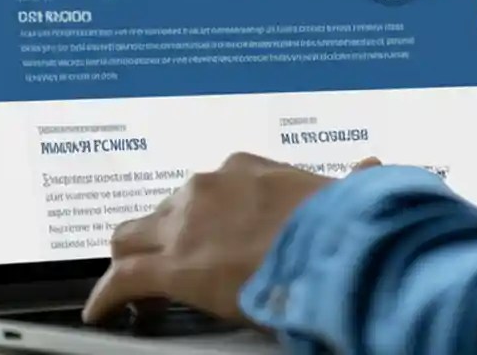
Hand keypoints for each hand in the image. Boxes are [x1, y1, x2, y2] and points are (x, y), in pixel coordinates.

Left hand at [82, 153, 380, 324]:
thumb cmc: (341, 221)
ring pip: (132, 239)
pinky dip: (108, 297)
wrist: (331, 246)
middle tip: (172, 264)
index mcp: (246, 170)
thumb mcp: (344, 191)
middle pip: (162, 212)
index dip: (201, 216)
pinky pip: (122, 280)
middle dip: (163, 237)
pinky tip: (103, 312)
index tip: (207, 233)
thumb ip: (350, 180)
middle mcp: (208, 187)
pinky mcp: (171, 265)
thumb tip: (373, 165)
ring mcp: (185, 225)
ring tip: (139, 290)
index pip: (207, 189)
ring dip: (134, 261)